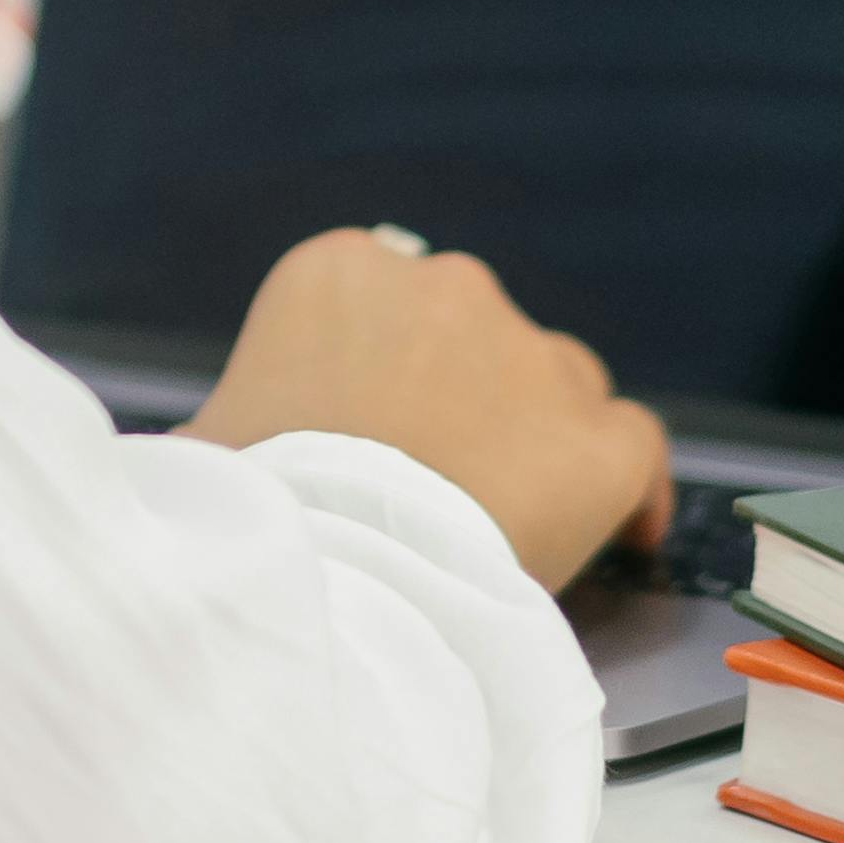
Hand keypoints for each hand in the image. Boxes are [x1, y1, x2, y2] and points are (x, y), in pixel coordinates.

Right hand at [180, 229, 667, 588]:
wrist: (328, 571)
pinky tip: (625, 530)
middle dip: (463, 400)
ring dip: (537, 438)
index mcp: (341, 271)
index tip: (379, 429)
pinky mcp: (595, 438)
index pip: (383, 305)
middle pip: (475, 338)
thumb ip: (234, 416)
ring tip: (509, 521)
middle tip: (434, 486)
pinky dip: (631, 487)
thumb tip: (211, 453)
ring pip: (556, 386)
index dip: (387, 370)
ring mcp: (531, 357)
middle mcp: (445, 287)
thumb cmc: (252, 505)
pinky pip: (633, 447)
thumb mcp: (209, 435)